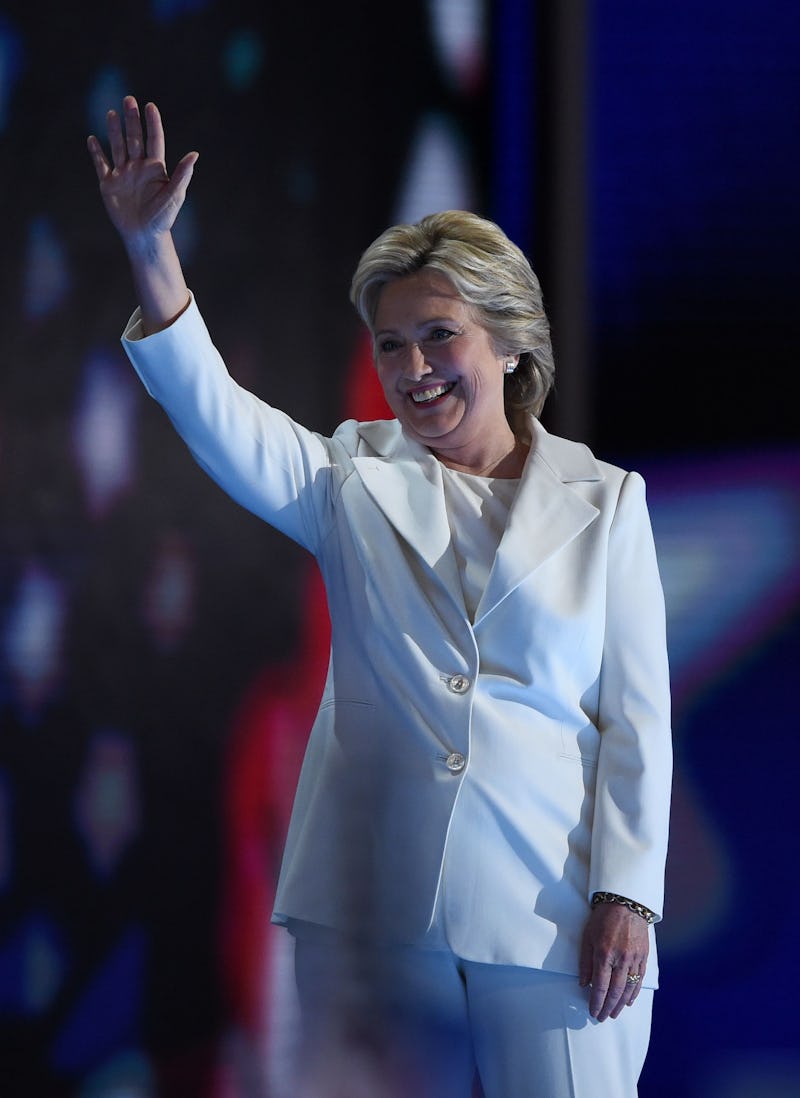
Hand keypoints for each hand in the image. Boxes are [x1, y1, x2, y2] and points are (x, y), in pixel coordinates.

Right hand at [87, 96, 197, 253]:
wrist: (144, 236)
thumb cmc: (163, 218)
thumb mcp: (174, 195)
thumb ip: (182, 174)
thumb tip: (194, 155)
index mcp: (155, 168)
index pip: (154, 140)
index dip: (152, 123)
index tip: (150, 106)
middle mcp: (138, 167)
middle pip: (134, 138)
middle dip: (132, 119)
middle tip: (128, 99)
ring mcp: (123, 175)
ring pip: (117, 147)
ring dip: (114, 131)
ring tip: (112, 114)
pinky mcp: (109, 184)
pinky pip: (101, 164)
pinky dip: (96, 152)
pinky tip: (92, 139)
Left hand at [578, 901, 648, 1020]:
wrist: (625, 903)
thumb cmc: (603, 918)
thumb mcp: (587, 937)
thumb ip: (585, 962)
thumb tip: (584, 984)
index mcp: (605, 954)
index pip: (601, 986)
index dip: (596, 1002)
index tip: (593, 1012)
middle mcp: (621, 959)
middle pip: (616, 991)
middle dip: (608, 1007)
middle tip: (603, 1017)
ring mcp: (634, 959)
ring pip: (629, 988)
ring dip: (621, 1004)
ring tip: (614, 1013)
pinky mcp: (644, 957)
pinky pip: (639, 979)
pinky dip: (634, 993)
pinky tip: (629, 1001)